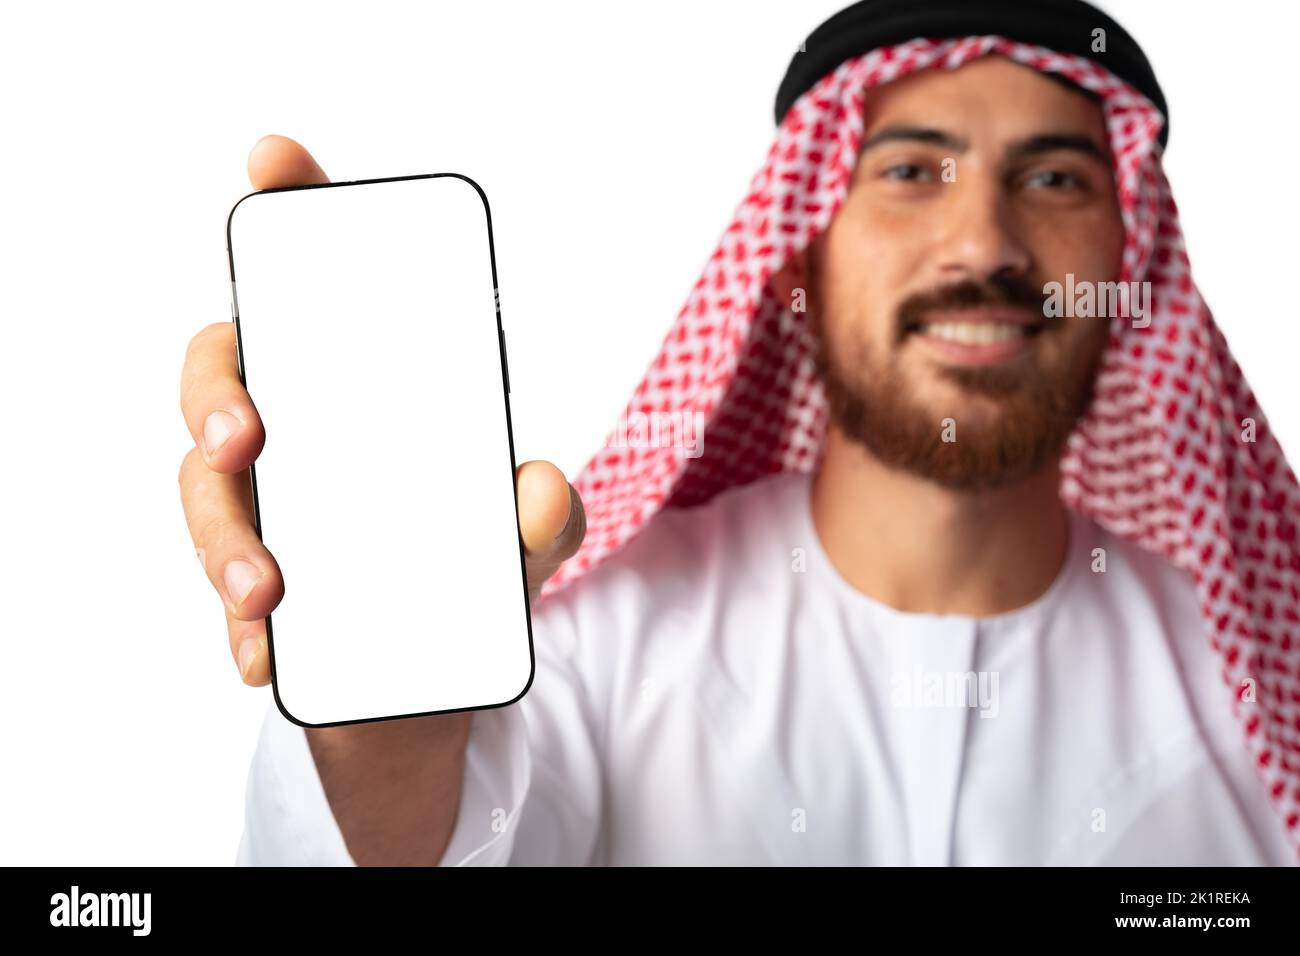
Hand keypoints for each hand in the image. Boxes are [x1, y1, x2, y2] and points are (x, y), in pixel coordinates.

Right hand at [178, 134, 585, 685]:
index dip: (293, 212)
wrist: (426, 684)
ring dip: (224, 534)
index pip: (316, 285)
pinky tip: (263, 656)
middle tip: (247, 433)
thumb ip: (547, 515)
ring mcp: (263, 505)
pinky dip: (240, 630)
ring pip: (205, 490)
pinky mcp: (250, 587)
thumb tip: (539, 485)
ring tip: (267, 590)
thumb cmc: (463, 574)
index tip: (276, 160)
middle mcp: (297, 430)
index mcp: (360, 390)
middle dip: (217, 391)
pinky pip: (223, 595)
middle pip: (225, 374)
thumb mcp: (525, 542)